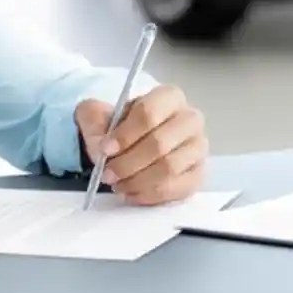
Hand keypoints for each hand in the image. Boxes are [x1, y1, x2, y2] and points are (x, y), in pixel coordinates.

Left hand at [75, 85, 207, 205]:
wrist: (133, 144)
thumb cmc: (120, 126)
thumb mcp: (100, 114)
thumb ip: (95, 121)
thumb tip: (101, 144)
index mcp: (169, 97)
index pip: (149, 113)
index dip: (125, 135)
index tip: (105, 149)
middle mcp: (190, 119)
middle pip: (160, 144)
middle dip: (128, 163)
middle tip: (107, 174)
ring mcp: (198, 148)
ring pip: (169, 169)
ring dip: (137, 181)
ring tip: (118, 184)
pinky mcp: (197, 174)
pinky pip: (176, 189)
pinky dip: (149, 195)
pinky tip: (131, 193)